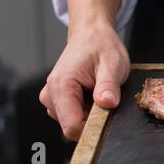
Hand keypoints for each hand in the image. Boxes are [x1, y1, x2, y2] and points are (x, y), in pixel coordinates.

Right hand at [39, 0, 128, 140]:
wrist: (91, 35)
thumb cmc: (100, 46)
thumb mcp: (112, 64)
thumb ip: (108, 85)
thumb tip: (107, 103)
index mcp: (61, 85)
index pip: (72, 126)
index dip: (93, 129)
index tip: (109, 118)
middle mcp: (50, 94)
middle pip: (72, 127)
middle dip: (93, 120)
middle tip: (106, 98)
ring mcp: (51, 98)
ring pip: (72, 124)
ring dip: (90, 115)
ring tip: (98, 92)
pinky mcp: (56, 101)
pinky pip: (72, 117)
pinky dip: (86, 111)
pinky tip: (92, 94)